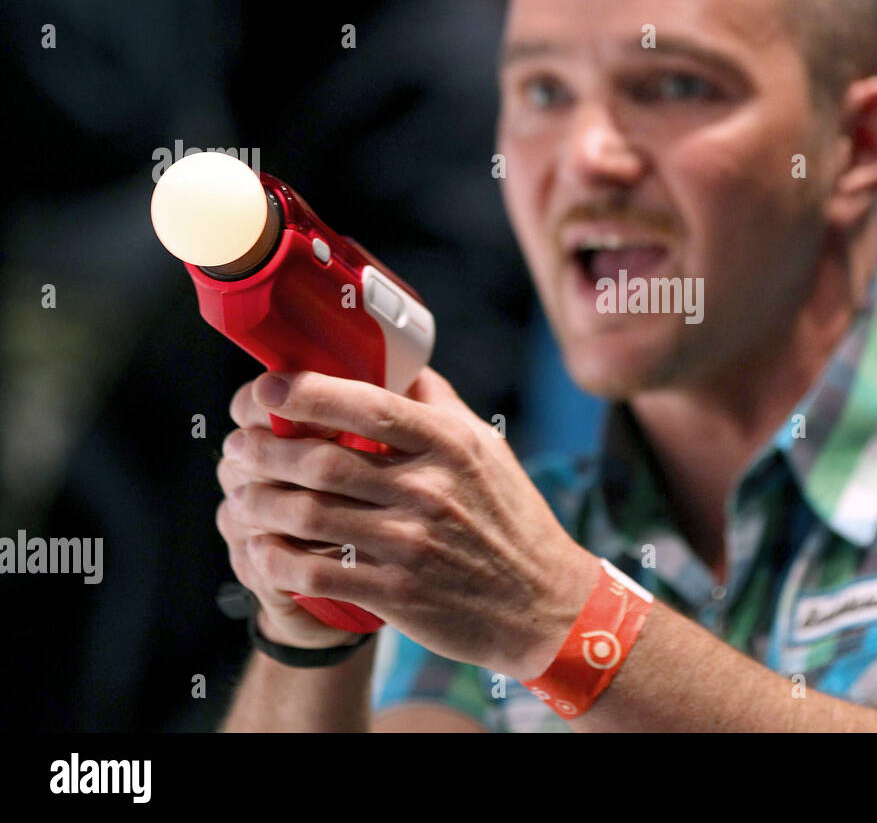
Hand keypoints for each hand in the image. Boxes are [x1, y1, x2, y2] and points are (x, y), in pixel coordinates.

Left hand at [215, 367, 601, 677]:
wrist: (545, 605)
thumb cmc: (513, 521)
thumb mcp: (491, 450)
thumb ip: (441, 407)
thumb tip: (399, 364)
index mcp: (451, 446)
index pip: (366, 405)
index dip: (304, 392)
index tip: (266, 388)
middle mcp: (431, 490)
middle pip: (322, 461)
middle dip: (263, 451)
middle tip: (238, 447)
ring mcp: (413, 545)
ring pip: (308, 516)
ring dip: (258, 503)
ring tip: (240, 494)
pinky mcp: (398, 595)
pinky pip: (315, 574)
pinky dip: (276, 560)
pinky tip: (261, 549)